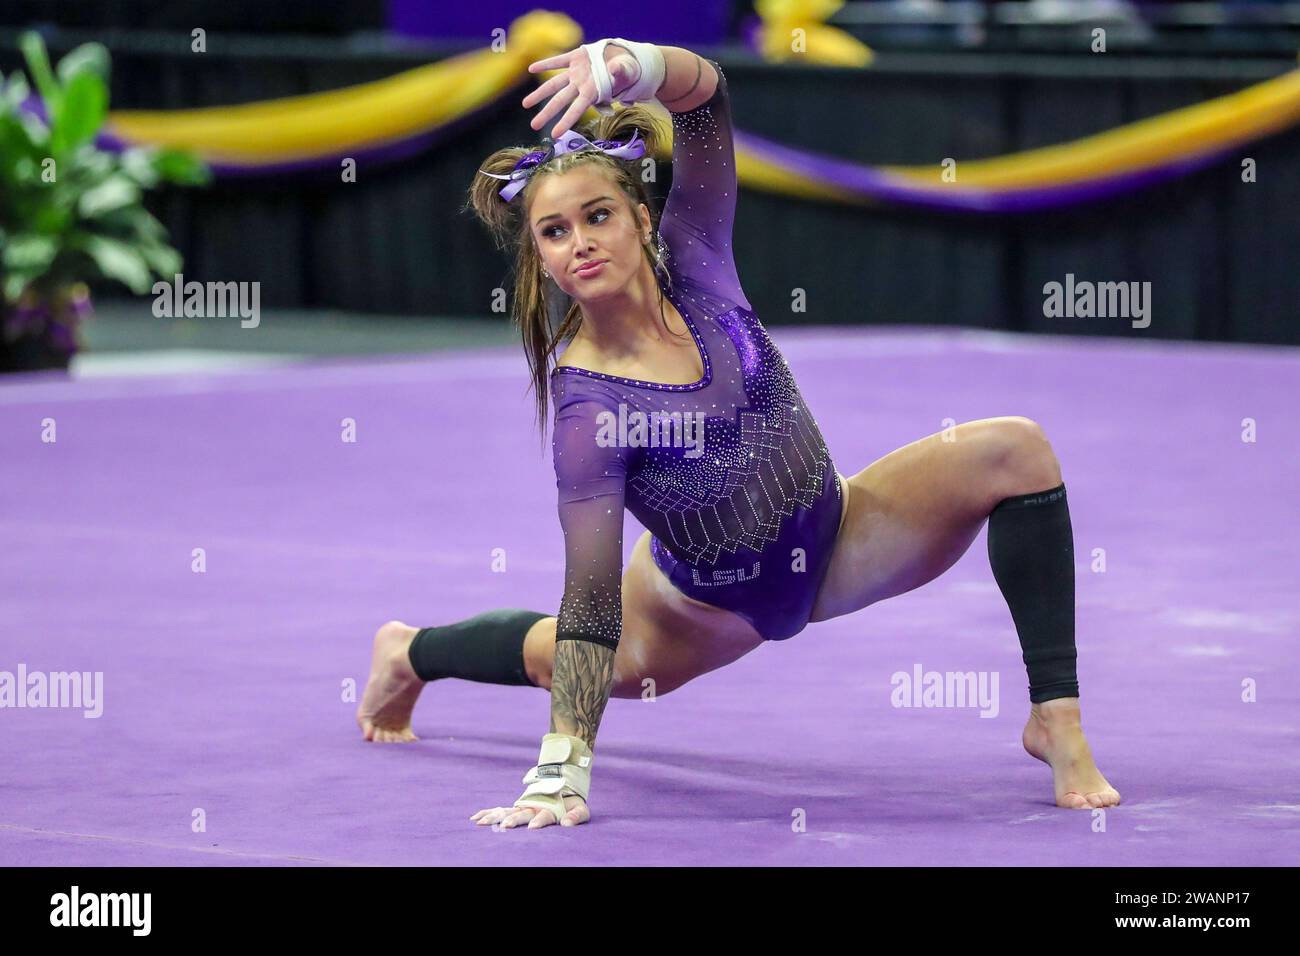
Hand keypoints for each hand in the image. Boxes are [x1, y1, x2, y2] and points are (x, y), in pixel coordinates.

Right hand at [471, 794, 590, 828]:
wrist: (564, 780)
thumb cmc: (572, 800)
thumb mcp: (580, 808)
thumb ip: (576, 816)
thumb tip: (567, 824)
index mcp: (550, 808)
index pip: (544, 815)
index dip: (540, 821)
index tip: (533, 827)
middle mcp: (534, 807)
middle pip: (522, 814)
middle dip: (514, 820)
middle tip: (504, 826)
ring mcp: (524, 806)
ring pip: (508, 812)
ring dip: (495, 817)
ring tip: (481, 823)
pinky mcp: (517, 807)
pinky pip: (500, 810)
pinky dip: (488, 812)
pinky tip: (476, 818)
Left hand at [522, 46, 641, 139]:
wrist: (622, 58)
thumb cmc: (626, 70)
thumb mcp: (626, 70)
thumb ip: (620, 71)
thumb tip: (615, 69)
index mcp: (592, 92)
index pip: (577, 109)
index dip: (566, 121)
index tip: (555, 135)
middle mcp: (581, 85)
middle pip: (560, 101)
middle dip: (547, 113)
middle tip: (534, 125)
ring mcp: (576, 73)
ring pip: (554, 84)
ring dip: (539, 93)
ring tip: (525, 104)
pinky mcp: (575, 58)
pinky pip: (558, 61)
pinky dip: (546, 63)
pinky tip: (532, 68)